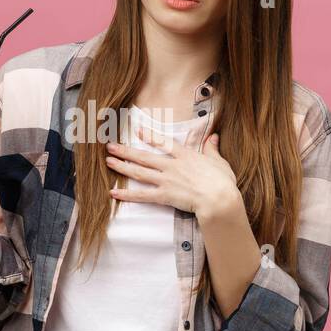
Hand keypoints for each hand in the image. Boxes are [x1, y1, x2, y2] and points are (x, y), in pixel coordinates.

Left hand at [104, 124, 239, 215]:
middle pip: (144, 156)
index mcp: (185, 156)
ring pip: (139, 172)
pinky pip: (142, 195)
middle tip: (110, 146)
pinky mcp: (164, 196)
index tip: (137, 131)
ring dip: (122, 167)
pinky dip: (127, 194)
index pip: (164, 142)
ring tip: (108, 162)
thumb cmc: (222, 182)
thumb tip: (213, 137)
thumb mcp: (219, 161)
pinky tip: (114, 192)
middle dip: (125, 150)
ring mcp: (166, 180)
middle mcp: (172, 166)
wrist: (219, 199)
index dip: (149, 136)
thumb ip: (212, 149)